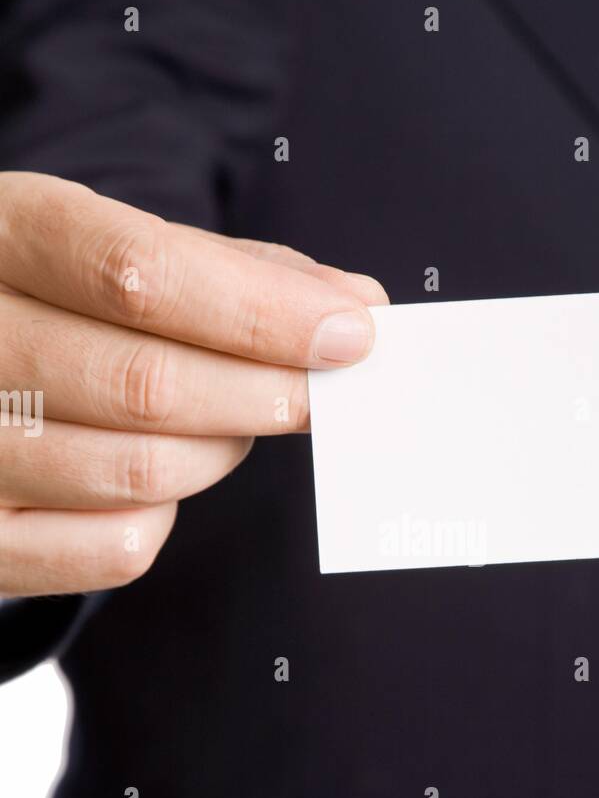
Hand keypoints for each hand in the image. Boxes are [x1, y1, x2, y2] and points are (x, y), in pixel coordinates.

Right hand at [0, 172, 386, 595]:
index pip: (138, 276)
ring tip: (231, 420)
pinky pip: (117, 550)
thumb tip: (353, 306)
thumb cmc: (46, 300)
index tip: (352, 332)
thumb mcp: (105, 248)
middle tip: (321, 393)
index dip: (261, 312)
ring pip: (143, 473)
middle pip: (148, 385)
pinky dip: (163, 516)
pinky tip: (155, 477)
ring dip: (221, 449)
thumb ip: (225, 269)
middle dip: (267, 392)